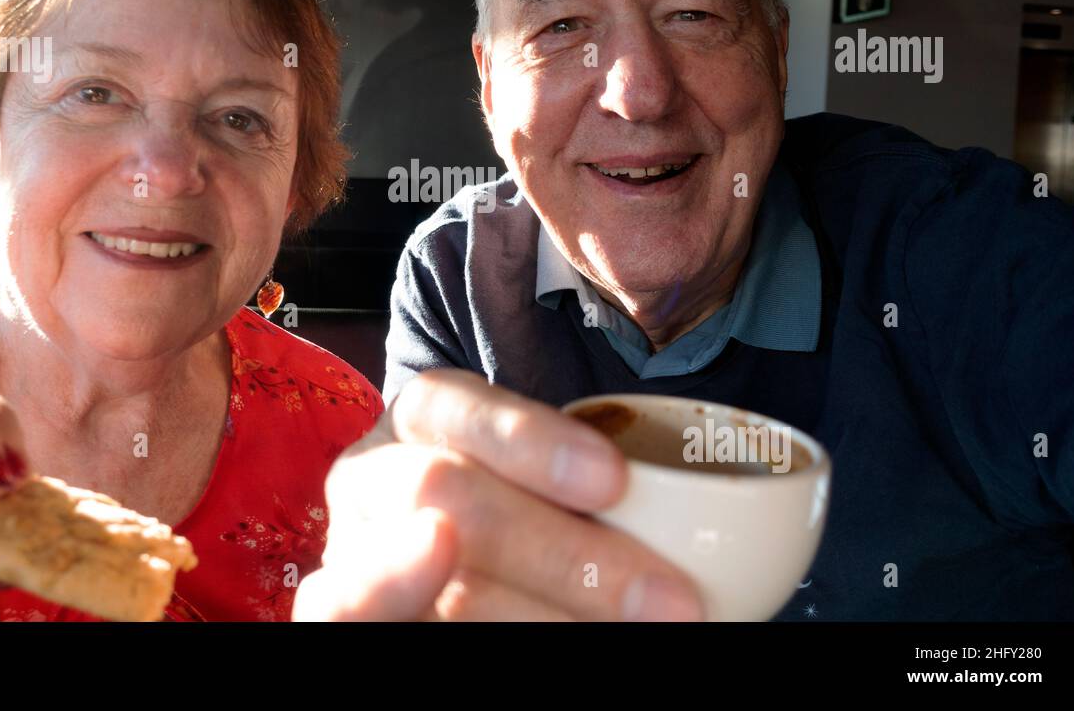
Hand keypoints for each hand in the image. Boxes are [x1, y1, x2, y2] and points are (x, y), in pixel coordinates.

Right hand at [294, 368, 702, 620]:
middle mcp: (370, 484)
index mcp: (417, 418)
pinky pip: (434, 638)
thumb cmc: (516, 498)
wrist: (464, 558)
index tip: (615, 479)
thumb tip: (718, 514)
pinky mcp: (358, 626)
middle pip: (448, 503)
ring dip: (551, 621)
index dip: (527, 440)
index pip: (454, 410)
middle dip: (565, 554)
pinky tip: (585, 663)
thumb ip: (587, 477)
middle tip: (671, 601)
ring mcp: (354, 562)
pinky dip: (514, 647)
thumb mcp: (540, 467)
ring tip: (644, 640)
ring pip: (450, 597)